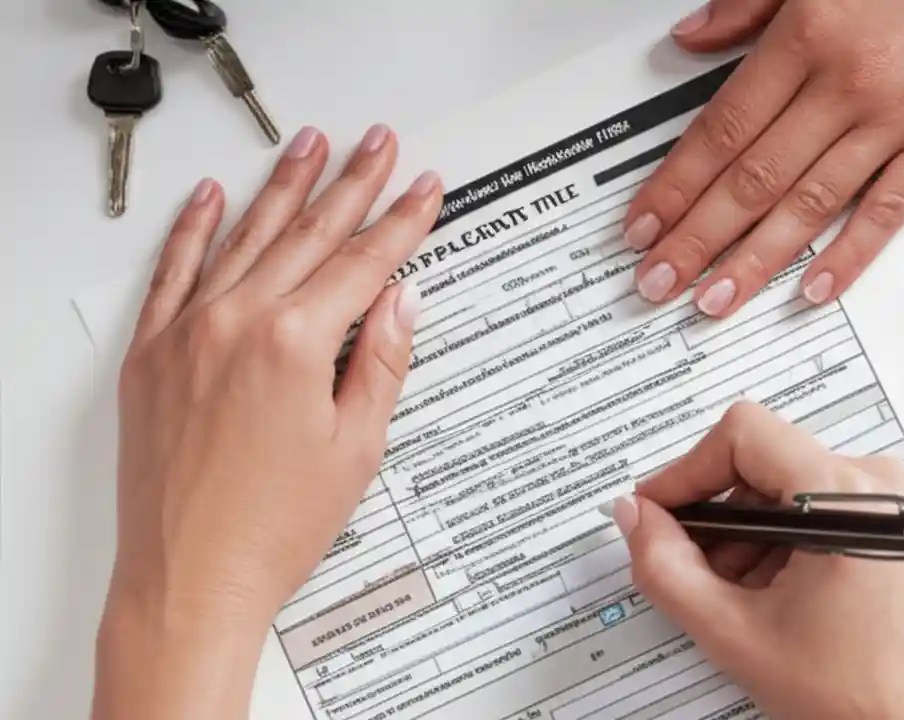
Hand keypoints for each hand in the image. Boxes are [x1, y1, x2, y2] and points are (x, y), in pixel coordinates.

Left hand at [94, 125, 441, 719]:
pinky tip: (211, 197)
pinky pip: (173, 271)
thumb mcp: (356, 448)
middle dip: (352, 183)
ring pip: (244, 236)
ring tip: (310, 144)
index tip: (423, 188)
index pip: (364, 262)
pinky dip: (193, 229)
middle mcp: (236, 323)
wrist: (189, 578)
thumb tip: (402, 300)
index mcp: (295, 344)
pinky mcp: (151, 353)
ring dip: (283, 186)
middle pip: (309, 234)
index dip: (402, 220)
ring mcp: (187, 333)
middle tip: (378, 144)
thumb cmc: (272, 528)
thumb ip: (382, 362)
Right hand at [604, 403, 903, 719]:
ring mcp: (895, 505)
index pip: (743, 433)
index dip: (686, 471)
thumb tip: (636, 517)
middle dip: (718, 517)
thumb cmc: (859, 696)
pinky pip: (822, 508)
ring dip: (748, 537)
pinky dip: (783, 544)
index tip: (659, 510)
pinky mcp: (898, 527)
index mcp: (848, 495)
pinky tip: (776, 598)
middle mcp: (880, 486)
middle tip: (695, 571)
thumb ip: (666, 567)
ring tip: (742, 599)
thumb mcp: (735, 633)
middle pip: (764, 461)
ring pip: (790, 488)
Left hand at [626, 0, 903, 315]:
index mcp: (806, 32)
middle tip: (659, 282)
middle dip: (697, 239)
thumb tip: (691, 39)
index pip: (720, 130)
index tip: (643, 227)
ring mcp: (897, 117)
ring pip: (811, 204)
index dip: (675, 186)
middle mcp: (846, 82)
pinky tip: (813, 289)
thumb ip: (749, 4)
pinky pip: (890, 209)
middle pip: (754, 178)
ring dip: (755, 260)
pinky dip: (850, 254)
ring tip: (716, 299)